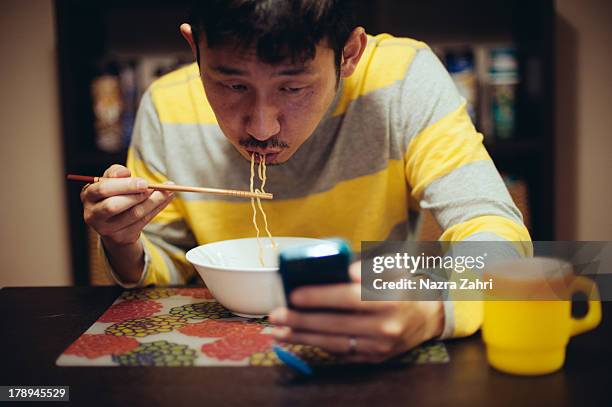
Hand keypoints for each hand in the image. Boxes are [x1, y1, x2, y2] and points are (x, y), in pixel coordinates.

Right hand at [81, 164, 174, 245]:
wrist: (114, 223)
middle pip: (113, 205)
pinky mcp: (122, 237)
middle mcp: (93, 214)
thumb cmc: (112, 194)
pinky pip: (144, 221)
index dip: (124, 185)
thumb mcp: (110, 181)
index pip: (102, 189)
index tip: (143, 182)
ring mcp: (107, 228)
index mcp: (87, 196)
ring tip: (166, 191)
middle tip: (150, 187)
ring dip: (153, 201)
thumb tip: (125, 173)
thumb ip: (116, 173)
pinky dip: (157, 208)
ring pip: (133, 214)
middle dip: (135, 195)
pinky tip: (167, 198)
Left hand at [268, 262, 444, 362]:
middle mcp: (385, 327)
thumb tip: (349, 271)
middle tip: (276, 315)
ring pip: (334, 343)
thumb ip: (372, 267)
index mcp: (389, 300)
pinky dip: (316, 346)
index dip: (320, 297)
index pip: (349, 299)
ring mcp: (379, 347)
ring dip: (302, 337)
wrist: (426, 317)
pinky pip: (340, 353)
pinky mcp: (373, 359)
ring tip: (277, 331)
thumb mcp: (393, 270)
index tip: (294, 294)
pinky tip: (296, 337)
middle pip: (336, 325)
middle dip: (302, 320)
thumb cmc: (402, 288)